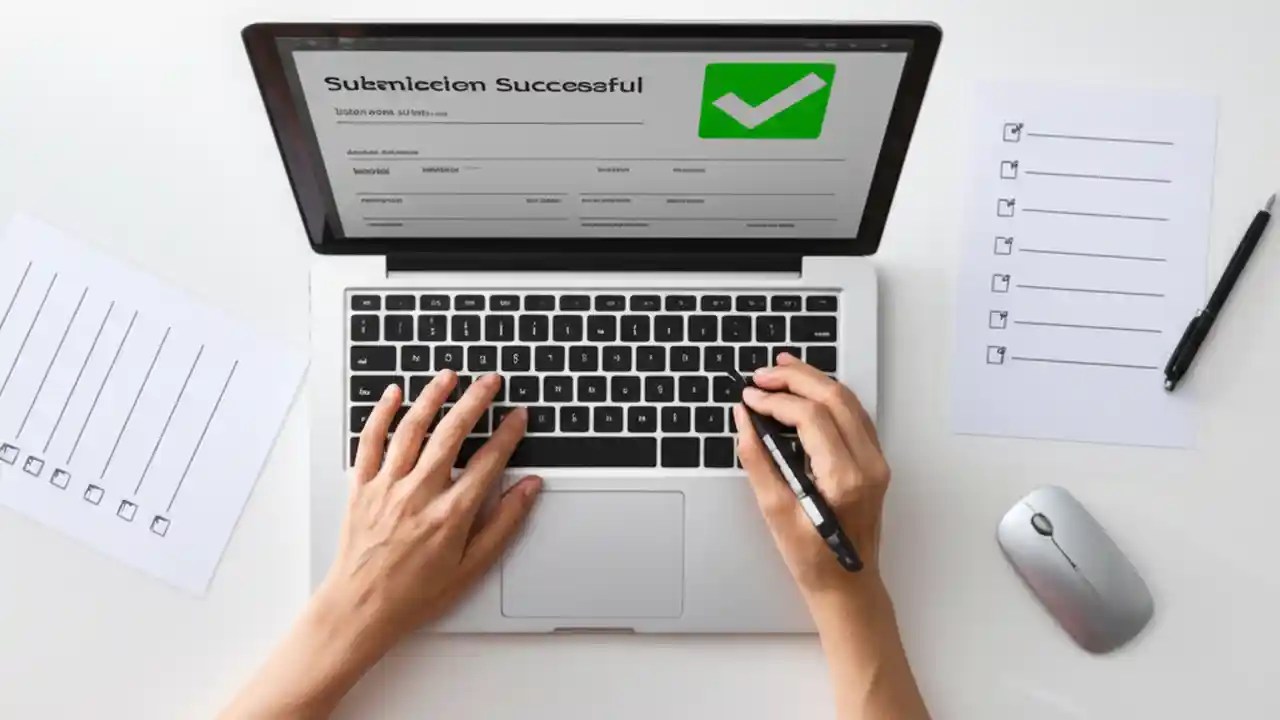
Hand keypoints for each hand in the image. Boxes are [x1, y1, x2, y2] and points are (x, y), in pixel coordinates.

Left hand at [319, 370, 541, 649]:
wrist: (361, 608)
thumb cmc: (416, 593)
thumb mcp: (472, 567)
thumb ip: (504, 523)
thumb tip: (528, 489)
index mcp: (451, 514)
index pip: (488, 461)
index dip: (508, 434)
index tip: (519, 416)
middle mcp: (419, 493)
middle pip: (452, 433)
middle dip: (475, 401)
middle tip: (490, 381)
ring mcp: (387, 486)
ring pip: (412, 428)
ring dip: (432, 396)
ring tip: (449, 375)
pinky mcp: (361, 487)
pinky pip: (370, 441)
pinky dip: (381, 414)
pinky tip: (393, 394)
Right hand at [734, 354, 889, 604]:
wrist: (848, 586)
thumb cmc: (814, 560)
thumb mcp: (775, 513)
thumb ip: (758, 461)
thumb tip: (744, 422)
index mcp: (845, 478)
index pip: (811, 417)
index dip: (776, 400)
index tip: (749, 398)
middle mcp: (868, 464)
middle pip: (834, 398)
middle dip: (795, 378)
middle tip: (762, 373)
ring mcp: (876, 462)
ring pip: (848, 401)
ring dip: (814, 380)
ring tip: (782, 369)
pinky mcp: (874, 462)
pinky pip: (854, 415)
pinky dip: (829, 396)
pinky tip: (807, 389)